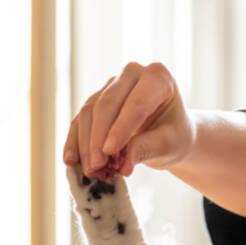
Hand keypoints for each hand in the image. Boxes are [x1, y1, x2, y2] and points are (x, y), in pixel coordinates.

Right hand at [63, 61, 195, 180]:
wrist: (168, 134)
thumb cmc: (174, 135)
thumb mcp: (169, 145)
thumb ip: (147, 149)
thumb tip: (123, 165)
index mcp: (157, 78)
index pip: (136, 103)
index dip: (121, 128)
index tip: (109, 152)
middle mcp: (132, 74)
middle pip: (107, 104)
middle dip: (99, 137)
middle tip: (96, 166)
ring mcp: (112, 85)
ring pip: (90, 111)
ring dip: (86, 143)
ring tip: (90, 170)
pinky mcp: (97, 100)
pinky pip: (81, 120)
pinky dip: (75, 141)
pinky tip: (72, 161)